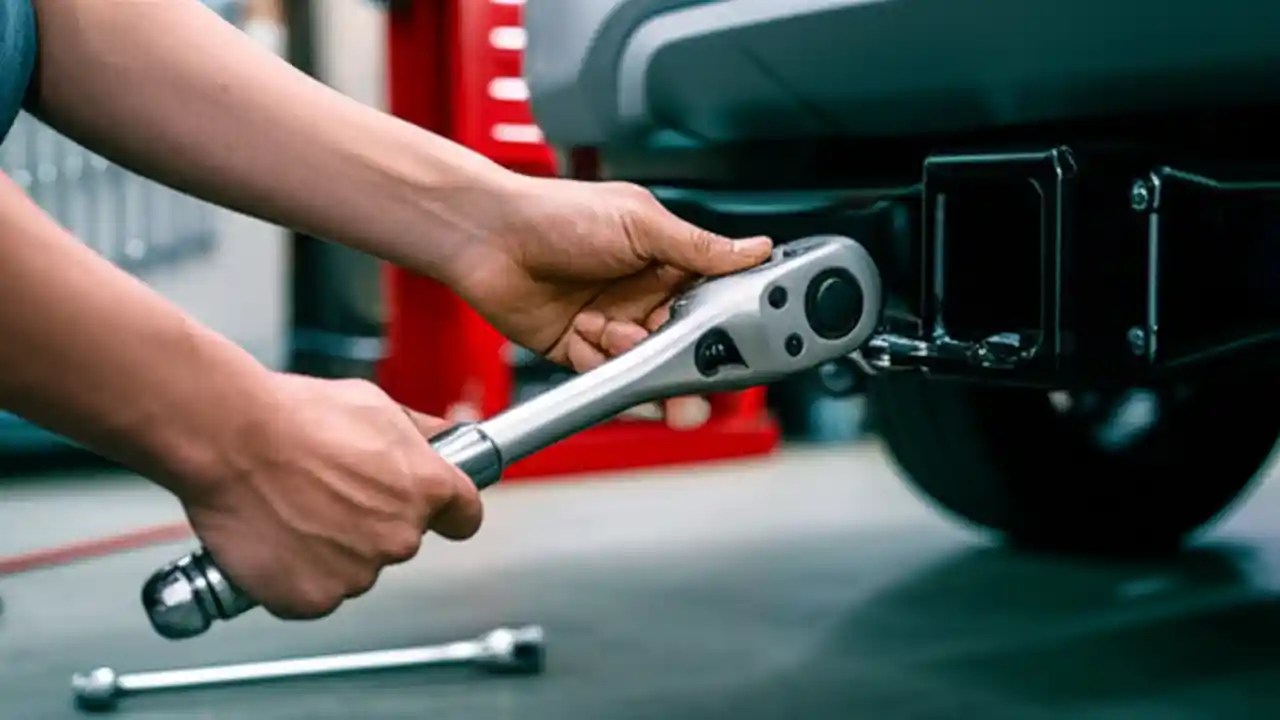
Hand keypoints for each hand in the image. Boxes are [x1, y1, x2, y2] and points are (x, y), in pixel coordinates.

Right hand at [177, 373, 481, 618]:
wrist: (228, 438)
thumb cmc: (294, 415)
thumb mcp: (375, 405)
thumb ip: (421, 433)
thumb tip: (447, 439)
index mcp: (426, 488)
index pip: (463, 517)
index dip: (445, 511)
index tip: (432, 510)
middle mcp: (400, 536)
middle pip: (400, 541)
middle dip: (372, 523)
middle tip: (328, 493)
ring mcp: (358, 573)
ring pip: (356, 569)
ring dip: (333, 551)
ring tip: (294, 510)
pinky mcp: (314, 599)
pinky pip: (315, 594)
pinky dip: (296, 576)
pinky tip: (277, 539)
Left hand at [449, 176, 773, 371]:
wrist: (486, 238)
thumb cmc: (555, 213)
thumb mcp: (640, 222)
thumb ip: (698, 247)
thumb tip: (756, 250)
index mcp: (664, 260)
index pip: (712, 299)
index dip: (727, 323)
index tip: (742, 342)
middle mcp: (640, 295)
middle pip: (683, 342)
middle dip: (693, 362)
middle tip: (703, 378)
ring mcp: (610, 325)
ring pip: (648, 364)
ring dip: (648, 366)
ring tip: (638, 354)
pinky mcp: (578, 351)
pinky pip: (609, 379)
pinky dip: (616, 381)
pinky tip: (617, 370)